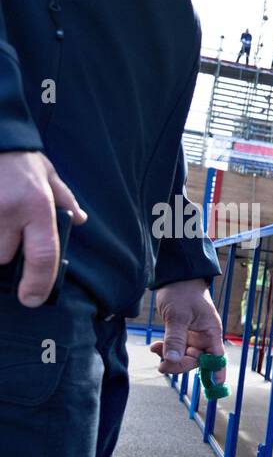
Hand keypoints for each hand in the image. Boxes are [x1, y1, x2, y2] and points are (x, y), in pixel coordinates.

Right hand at [0, 151, 87, 306]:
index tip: (32, 299)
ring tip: (0, 214)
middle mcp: (9, 211)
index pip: (43, 256)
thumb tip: (81, 221)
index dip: (39, 283)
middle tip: (8, 230)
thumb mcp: (47, 174)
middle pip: (5, 257)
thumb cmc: (17, 157)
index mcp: (37, 206)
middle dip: (7, 252)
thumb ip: (64, 201)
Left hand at [150, 278, 224, 379]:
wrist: (176, 278)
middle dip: (180, 364)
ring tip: (156, 349)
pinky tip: (156, 346)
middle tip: (162, 365)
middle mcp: (204, 337)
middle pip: (197, 361)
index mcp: (211, 333)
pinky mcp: (182, 334)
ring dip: (170, 357)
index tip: (214, 386)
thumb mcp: (178, 316)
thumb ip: (175, 339)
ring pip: (184, 356)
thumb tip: (171, 360)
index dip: (216, 372)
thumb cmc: (183, 292)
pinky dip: (166, 350)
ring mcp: (193, 336)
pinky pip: (176, 349)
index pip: (217, 358)